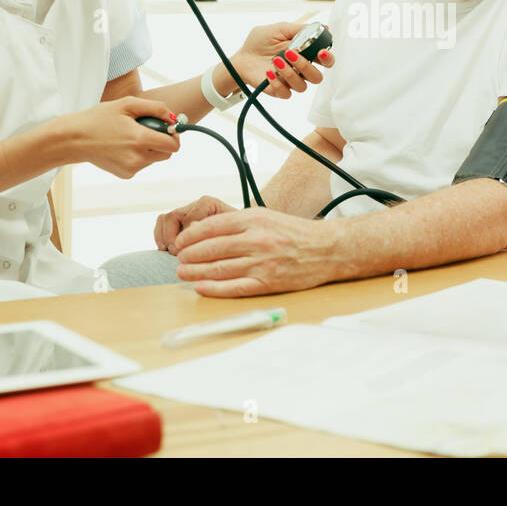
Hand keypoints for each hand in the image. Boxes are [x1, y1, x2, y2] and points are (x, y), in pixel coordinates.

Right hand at [62, 96, 178, 178]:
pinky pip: (142, 164)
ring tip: (130, 136)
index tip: (167, 127)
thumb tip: (174, 118)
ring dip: (149, 148)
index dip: (174, 135)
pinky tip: (122, 146)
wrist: (74, 139)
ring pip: (154, 159)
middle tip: (149, 130)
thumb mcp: (127, 104)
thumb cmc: (99, 118)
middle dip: (163, 141)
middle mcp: (138, 158)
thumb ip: (155, 108)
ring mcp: (131, 169)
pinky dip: (138, 155)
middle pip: (167, 154)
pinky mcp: (125, 175)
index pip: (173, 145)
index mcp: (140, 139)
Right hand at [156, 195, 236, 252]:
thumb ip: (216, 231)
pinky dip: (159, 236)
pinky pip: (161, 223)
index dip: (185, 235)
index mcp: (209, 204)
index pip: (190, 217)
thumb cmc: (237, 235)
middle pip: (174, 216)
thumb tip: (192, 229)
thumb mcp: (232, 234)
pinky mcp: (177, 221)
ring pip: (165, 218)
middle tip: (175, 253)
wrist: (238, 234)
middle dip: (171, 236)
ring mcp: (185, 212)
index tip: (187, 251)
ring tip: (167, 251)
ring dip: (163, 237)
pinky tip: (164, 249)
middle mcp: (195, 205)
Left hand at [175, 207, 342, 296]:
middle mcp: (257, 240)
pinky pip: (234, 287)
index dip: (191, 236)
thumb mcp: (267, 217)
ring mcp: (262, 263)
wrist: (328, 249)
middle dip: (189, 255)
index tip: (180, 242)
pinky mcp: (268, 282)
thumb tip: (206, 233)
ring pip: (219, 269)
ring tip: (183, 273)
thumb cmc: (295, 233)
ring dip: (195, 272)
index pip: (212, 227)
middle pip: (211, 249)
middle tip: (178, 259)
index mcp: (255, 219)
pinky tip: (201, 287)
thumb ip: (239, 223)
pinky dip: (214, 288)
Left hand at [227, 22, 334, 99]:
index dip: (327, 58)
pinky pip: (286, 93)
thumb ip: (300, 30)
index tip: (320, 52)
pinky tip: (269, 72)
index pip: (325, 60)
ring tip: (276, 60)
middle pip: (317, 77)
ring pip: (302, 86)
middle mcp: (300, 70)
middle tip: (292, 54)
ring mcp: (290, 81)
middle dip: (306, 66)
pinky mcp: (279, 90)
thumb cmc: (260, 42)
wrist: (241, 57)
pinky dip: (278, 83)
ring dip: (289, 72)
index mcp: (305, 54)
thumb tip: (323, 27)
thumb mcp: (279, 29)